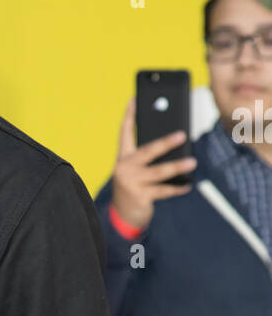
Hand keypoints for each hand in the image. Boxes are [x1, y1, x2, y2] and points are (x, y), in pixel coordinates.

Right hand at [110, 97, 195, 231]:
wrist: (122, 216)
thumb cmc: (134, 188)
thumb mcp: (136, 171)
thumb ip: (148, 159)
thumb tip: (176, 145)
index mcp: (123, 157)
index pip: (125, 132)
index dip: (129, 115)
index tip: (135, 99)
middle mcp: (124, 168)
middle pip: (147, 151)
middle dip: (165, 142)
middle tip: (182, 135)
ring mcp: (131, 183)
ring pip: (158, 172)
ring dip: (177, 167)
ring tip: (192, 162)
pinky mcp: (139, 197)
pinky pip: (163, 191)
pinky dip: (177, 188)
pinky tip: (188, 184)